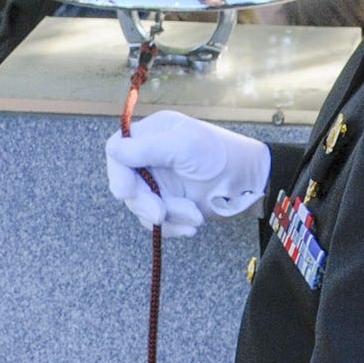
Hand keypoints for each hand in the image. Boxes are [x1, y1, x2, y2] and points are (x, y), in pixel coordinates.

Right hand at [104, 110, 270, 235]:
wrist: (250, 183)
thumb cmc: (221, 155)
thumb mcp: (184, 146)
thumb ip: (146, 148)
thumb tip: (112, 149)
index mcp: (150, 136)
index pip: (118, 152)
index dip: (117, 172)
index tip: (126, 191)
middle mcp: (149, 159)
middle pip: (127, 185)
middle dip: (145, 202)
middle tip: (162, 214)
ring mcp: (158, 184)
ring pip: (142, 207)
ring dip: (167, 216)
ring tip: (193, 216)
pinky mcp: (169, 205)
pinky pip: (158, 222)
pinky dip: (174, 227)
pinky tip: (192, 226)